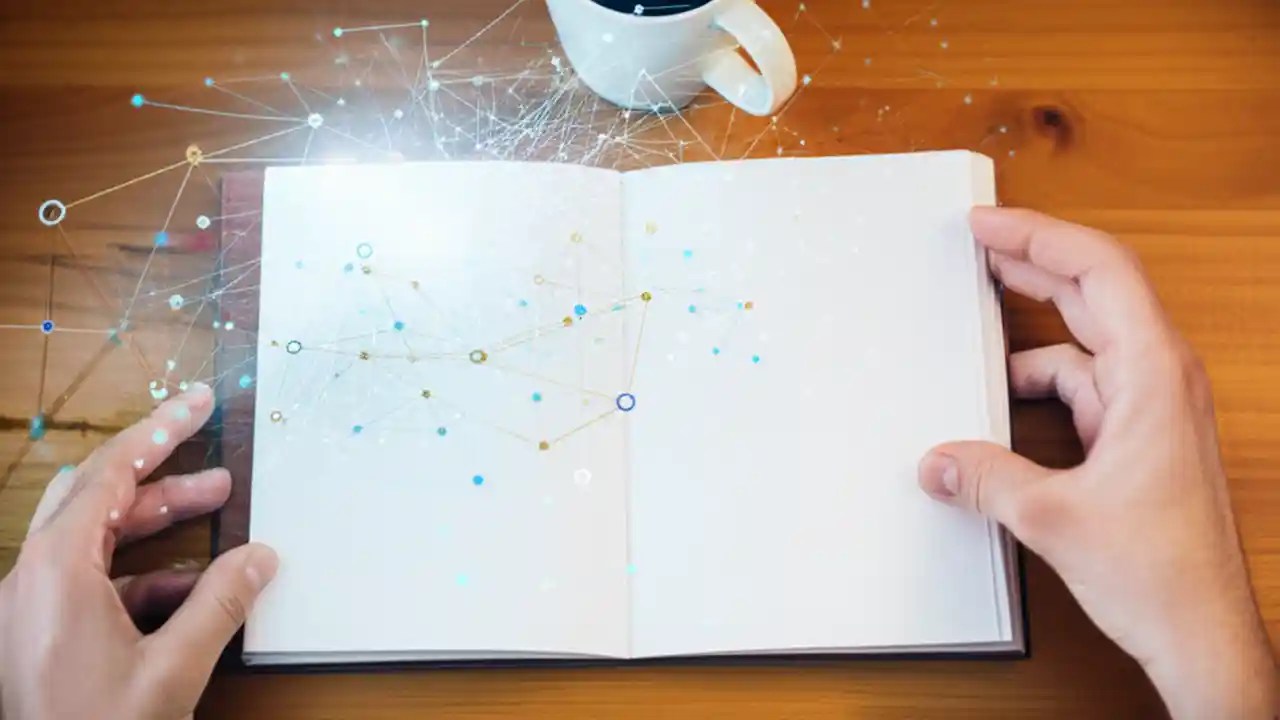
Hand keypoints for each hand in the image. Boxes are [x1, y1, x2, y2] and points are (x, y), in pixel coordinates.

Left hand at [0, 383, 277, 719]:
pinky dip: (144, 574)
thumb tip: (261, 557)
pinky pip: (92, 582)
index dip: (161, 432)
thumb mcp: (170, 670)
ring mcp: (32, 607)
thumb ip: (220, 605)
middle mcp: (34, 577)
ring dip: (158, 523)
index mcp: (57, 569)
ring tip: (219, 508)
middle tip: (219, 462)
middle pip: (98, 495)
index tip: (198, 403)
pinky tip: (194, 588)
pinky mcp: (40, 634)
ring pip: (94, 537)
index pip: (112, 473)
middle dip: (164, 474)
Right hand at [917, 207, 1276, 717]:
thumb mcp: (1052, 516)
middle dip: (1032, 263)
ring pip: (1086, 342)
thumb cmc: (1165, 574)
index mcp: (1154, 374)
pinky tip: (1002, 399)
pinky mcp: (1140, 439)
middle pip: (1094, 292)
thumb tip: (936, 460)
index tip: (989, 224)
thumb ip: (985, 479)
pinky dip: (1041, 384)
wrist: (1203, 634)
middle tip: (979, 243)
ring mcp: (1152, 409)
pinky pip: (1084, 388)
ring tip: (980, 320)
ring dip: (1033, 331)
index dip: (1039, 236)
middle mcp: (1159, 380)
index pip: (1099, 270)